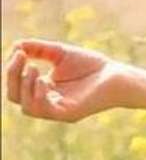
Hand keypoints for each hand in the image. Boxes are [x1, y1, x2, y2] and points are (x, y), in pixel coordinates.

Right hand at [4, 38, 130, 122]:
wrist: (118, 75)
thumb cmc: (92, 65)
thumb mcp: (60, 53)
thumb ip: (39, 49)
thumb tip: (16, 45)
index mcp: (42, 89)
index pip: (17, 85)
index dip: (13, 69)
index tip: (18, 51)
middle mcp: (46, 102)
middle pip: (15, 96)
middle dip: (13, 76)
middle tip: (19, 58)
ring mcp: (56, 110)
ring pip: (26, 106)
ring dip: (25, 86)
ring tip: (33, 68)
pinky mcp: (67, 114)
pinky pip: (44, 110)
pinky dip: (39, 95)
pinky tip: (45, 80)